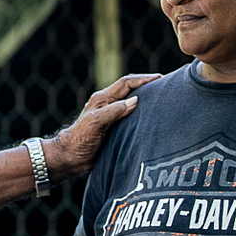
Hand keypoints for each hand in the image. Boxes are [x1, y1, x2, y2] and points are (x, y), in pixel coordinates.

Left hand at [42, 73, 160, 179]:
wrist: (70, 157)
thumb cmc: (80, 139)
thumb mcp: (97, 122)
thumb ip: (114, 111)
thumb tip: (135, 100)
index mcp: (103, 99)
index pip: (126, 83)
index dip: (143, 79)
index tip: (159, 78)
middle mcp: (107, 104)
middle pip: (130, 90)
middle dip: (146, 86)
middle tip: (165, 85)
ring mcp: (110, 116)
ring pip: (130, 102)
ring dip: (145, 99)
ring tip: (162, 99)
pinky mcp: (113, 127)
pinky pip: (130, 116)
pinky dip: (141, 114)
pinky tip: (151, 118)